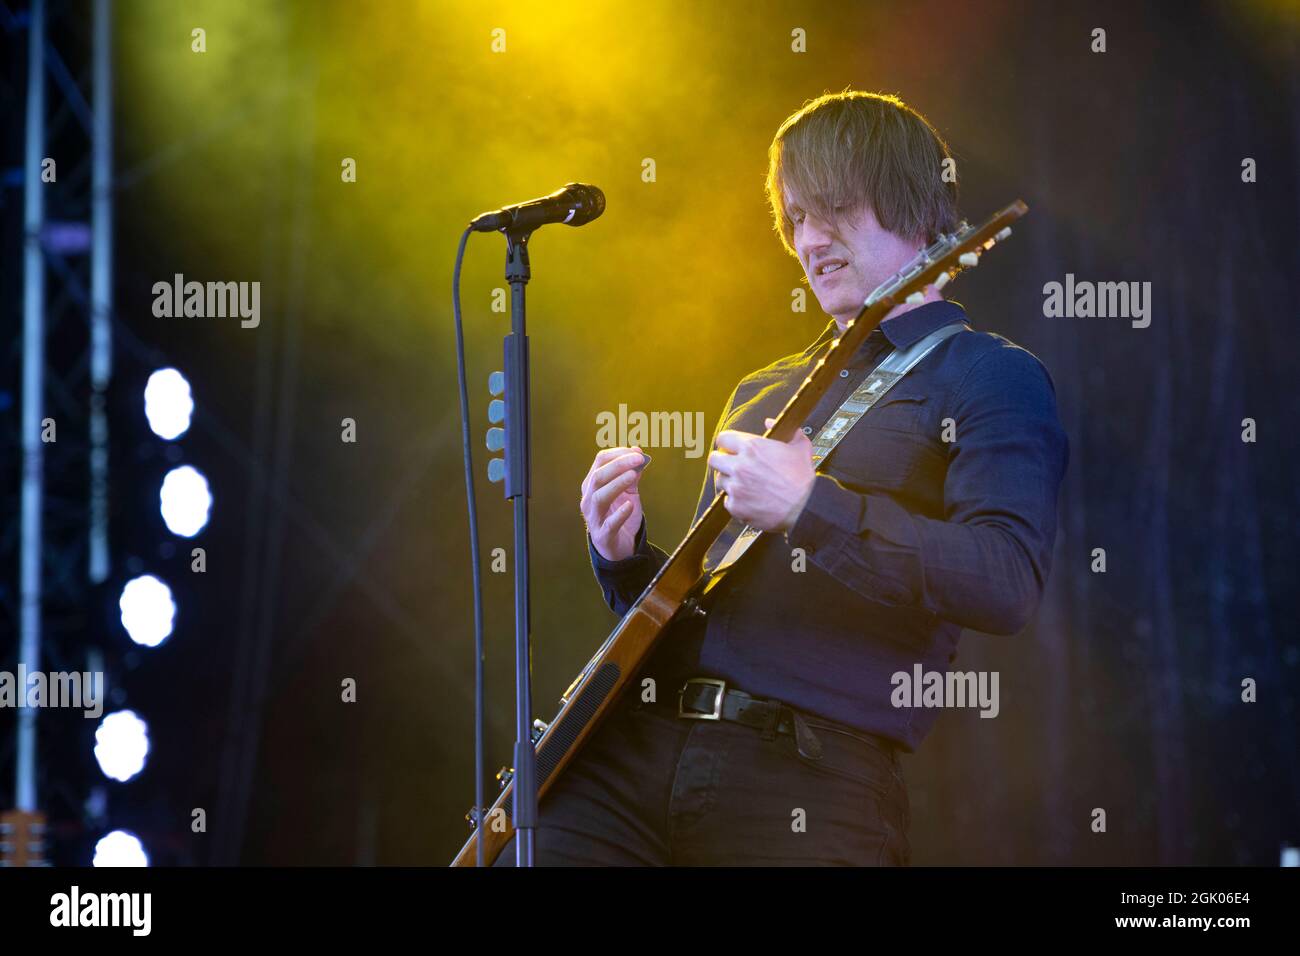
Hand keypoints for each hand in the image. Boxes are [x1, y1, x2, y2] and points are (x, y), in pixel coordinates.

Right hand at [580, 446, 648, 561]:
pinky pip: (609, 524)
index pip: (600, 461)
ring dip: (617, 484)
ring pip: (599, 497)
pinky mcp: (603, 535)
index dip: (618, 454)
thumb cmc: (619, 515)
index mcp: (592, 484)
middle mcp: (589, 499)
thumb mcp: (628, 492)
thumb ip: (632, 473)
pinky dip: (619, 514)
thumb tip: (638, 452)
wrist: (619, 547)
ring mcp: (594, 517)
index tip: (637, 452)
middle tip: (638, 459)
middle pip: (598, 476)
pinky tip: (629, 505)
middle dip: (618, 465)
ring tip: (633, 476)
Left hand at [707, 417, 814, 532]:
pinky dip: (736, 502)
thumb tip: (769, 422)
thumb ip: (784, 430)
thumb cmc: (802, 479)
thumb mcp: (800, 446)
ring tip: (744, 485)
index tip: (730, 448)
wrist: (805, 507)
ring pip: (720, 481)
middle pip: (713, 459)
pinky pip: (727, 501)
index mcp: (752, 447)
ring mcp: (736, 487)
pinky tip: (749, 500)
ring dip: (729, 482)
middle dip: (722, 461)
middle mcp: (739, 466)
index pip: (723, 438)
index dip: (726, 443)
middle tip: (732, 466)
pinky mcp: (736, 506)